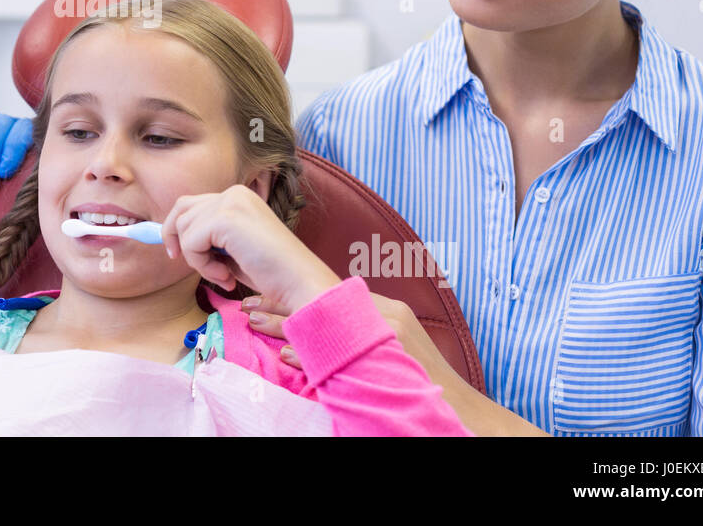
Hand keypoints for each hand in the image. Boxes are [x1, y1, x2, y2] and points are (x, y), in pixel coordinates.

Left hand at [160, 184, 340, 315]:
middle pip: (182, 209)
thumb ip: (208, 237)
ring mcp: (230, 202)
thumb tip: (172, 238)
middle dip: (180, 241)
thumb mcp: (233, 248)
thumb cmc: (270, 273)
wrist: (298, 282)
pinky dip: (202, 265)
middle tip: (202, 267)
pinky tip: (227, 276)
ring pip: (184, 229)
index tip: (176, 254)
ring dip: (197, 260)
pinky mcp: (225, 218)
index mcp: (239, 196)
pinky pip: (190, 242)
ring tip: (224, 275)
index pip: (191, 204)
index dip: (178, 230)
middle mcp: (234, 193)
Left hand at [243, 289, 458, 381]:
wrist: (455, 406)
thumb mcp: (393, 342)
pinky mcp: (383, 356)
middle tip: (247, 305)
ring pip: (324, 322)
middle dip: (281, 304)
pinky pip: (339, 352)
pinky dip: (310, 353)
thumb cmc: (421, 377)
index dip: (295, 296)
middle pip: (322, 303)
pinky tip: (285, 355)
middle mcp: (383, 314)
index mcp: (384, 308)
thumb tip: (324, 326)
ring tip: (254, 322)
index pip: (329, 295)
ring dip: (285, 324)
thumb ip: (363, 328)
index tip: (263, 295)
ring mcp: (383, 334)